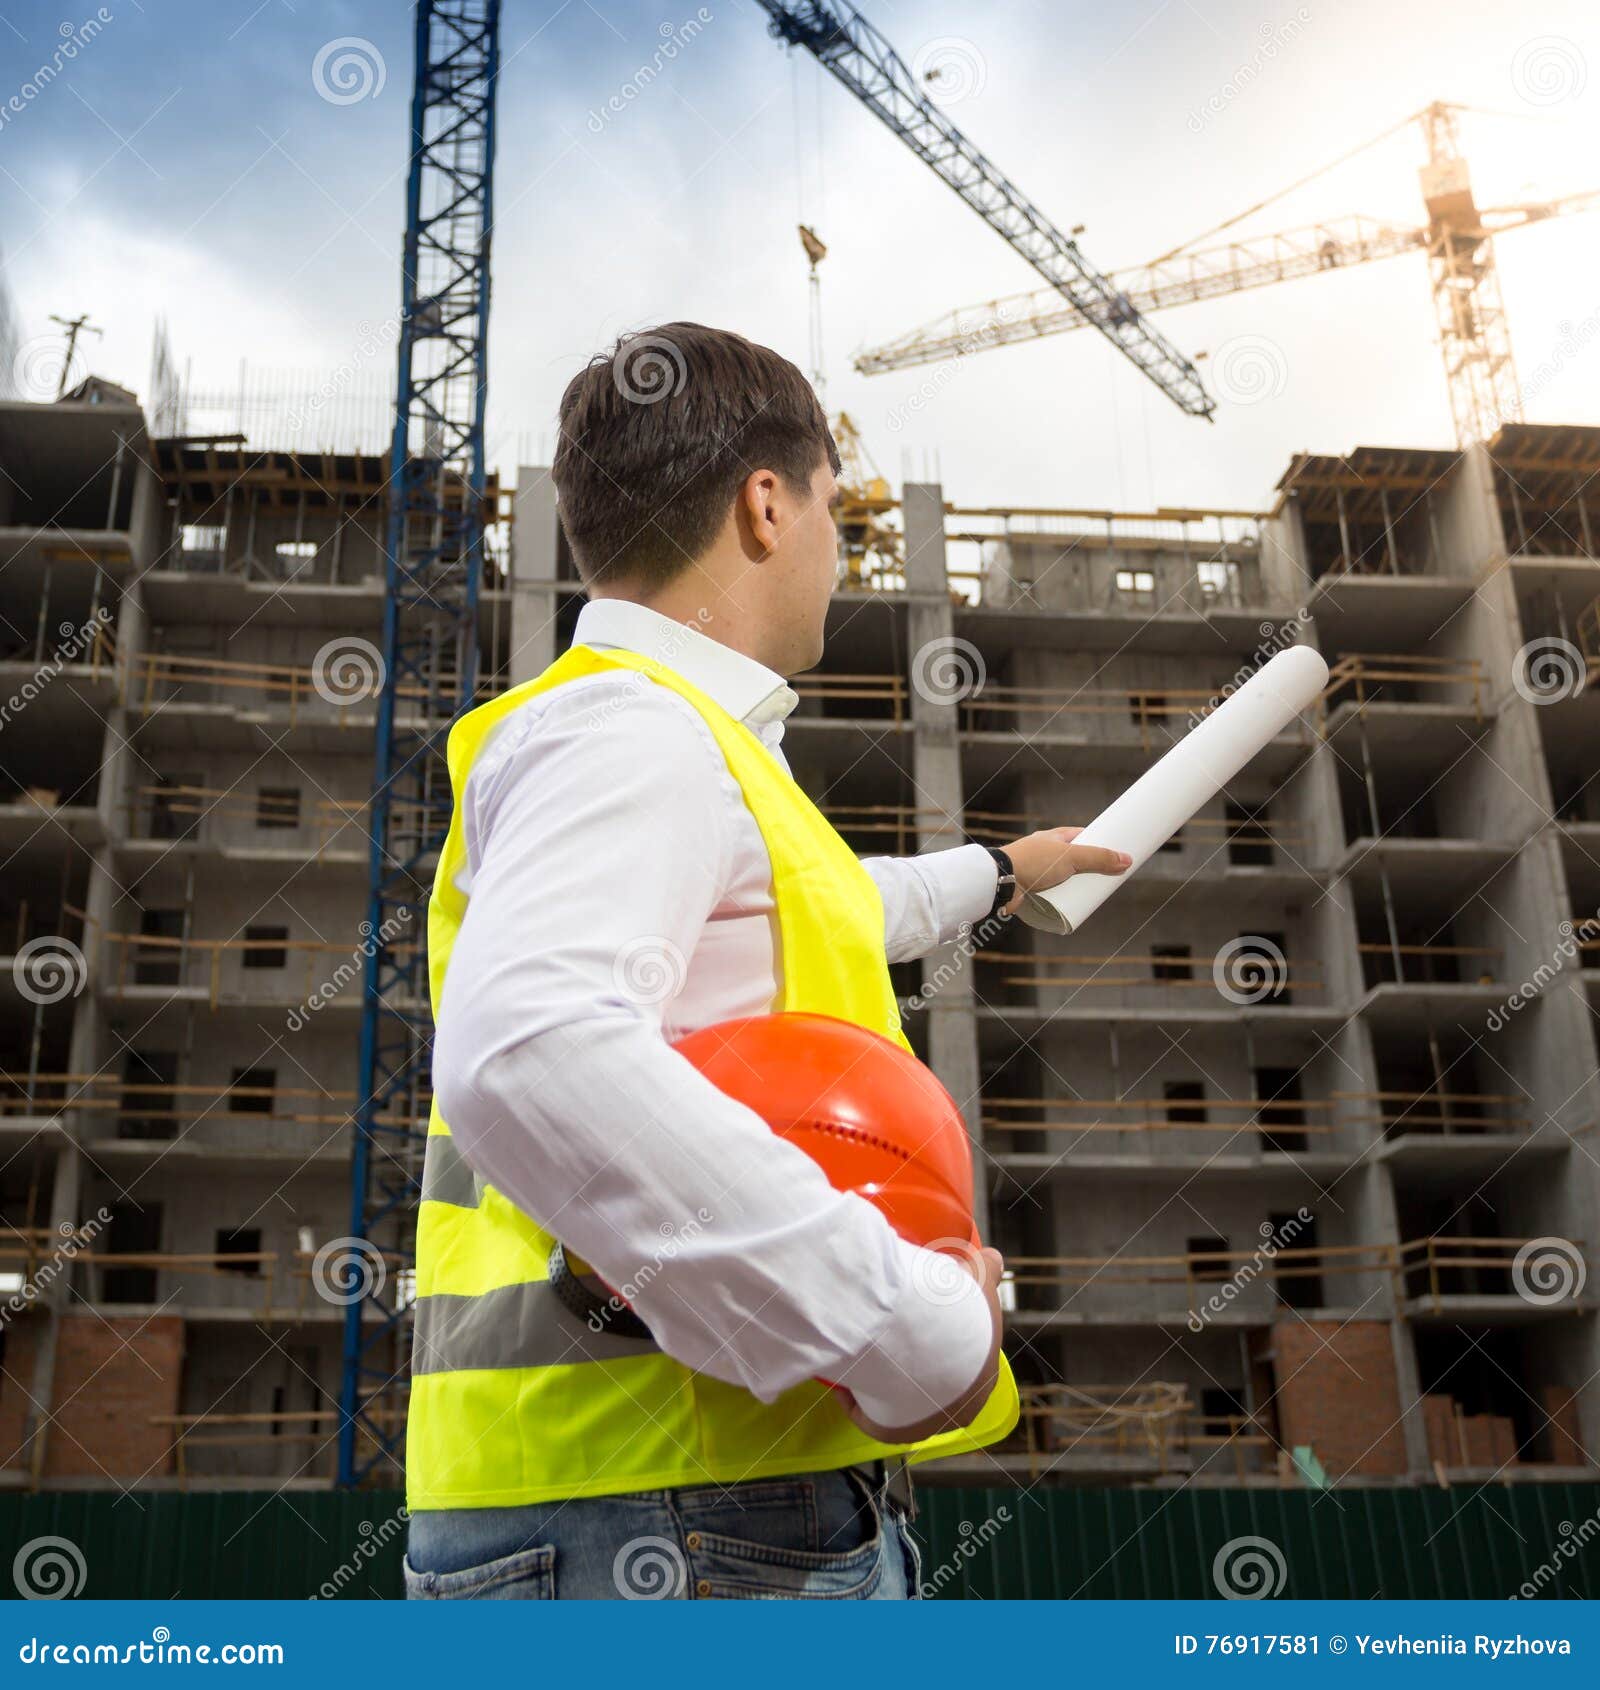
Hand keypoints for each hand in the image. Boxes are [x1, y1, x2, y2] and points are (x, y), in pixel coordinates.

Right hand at [831, 1246, 1006, 1442]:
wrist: (927, 1343)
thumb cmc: (959, 1314)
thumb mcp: (979, 1281)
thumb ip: (987, 1268)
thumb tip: (992, 1255)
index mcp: (982, 1381)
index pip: (966, 1367)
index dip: (945, 1344)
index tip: (920, 1322)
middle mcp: (957, 1410)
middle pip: (928, 1387)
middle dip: (910, 1363)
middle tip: (887, 1333)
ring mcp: (925, 1425)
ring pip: (897, 1401)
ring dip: (881, 1379)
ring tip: (863, 1349)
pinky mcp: (892, 1431)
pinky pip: (868, 1414)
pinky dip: (854, 1397)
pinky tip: (842, 1374)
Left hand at [1000, 826, 1132, 914]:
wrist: (999, 881)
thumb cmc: (1032, 862)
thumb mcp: (1071, 857)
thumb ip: (1098, 858)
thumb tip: (1126, 860)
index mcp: (1053, 837)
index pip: (1082, 835)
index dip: (1099, 842)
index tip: (1114, 851)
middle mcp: (1045, 852)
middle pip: (1075, 860)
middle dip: (1090, 869)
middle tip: (1108, 879)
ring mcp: (1037, 871)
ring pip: (1064, 878)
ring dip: (1077, 886)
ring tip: (1095, 896)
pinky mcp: (1031, 889)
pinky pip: (1053, 894)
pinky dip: (1064, 899)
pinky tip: (1074, 906)